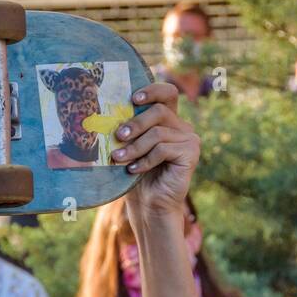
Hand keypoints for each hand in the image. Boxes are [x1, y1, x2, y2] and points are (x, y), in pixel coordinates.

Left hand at [112, 81, 199, 216]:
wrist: (149, 205)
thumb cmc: (135, 175)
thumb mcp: (129, 147)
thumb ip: (128, 128)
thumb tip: (106, 114)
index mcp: (168, 120)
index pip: (167, 93)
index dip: (152, 91)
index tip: (133, 99)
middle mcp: (181, 126)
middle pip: (159, 111)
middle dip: (136, 123)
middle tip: (118, 136)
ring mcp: (189, 139)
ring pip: (158, 132)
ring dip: (134, 147)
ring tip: (118, 159)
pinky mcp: (191, 153)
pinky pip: (163, 149)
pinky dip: (145, 160)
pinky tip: (134, 170)